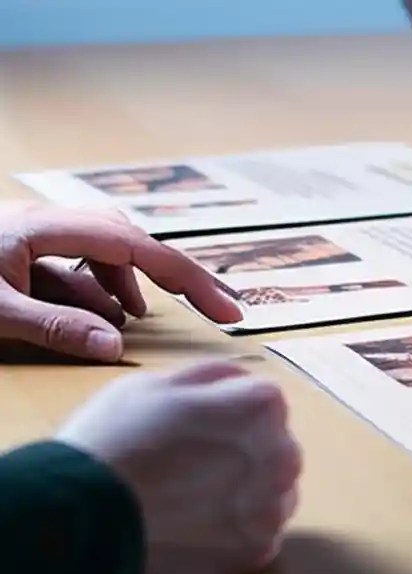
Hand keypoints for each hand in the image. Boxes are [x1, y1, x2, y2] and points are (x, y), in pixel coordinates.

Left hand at [0, 203, 241, 361]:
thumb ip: (54, 328)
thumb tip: (114, 347)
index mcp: (42, 226)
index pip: (135, 247)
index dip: (186, 277)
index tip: (224, 308)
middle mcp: (43, 221)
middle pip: (130, 240)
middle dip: (172, 275)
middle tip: (212, 307)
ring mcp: (29, 233)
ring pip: (100, 250)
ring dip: (126, 283)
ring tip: (137, 318)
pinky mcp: (16, 250)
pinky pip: (71, 262)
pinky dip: (93, 287)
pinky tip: (92, 314)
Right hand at [55, 361, 301, 573]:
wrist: (81, 520)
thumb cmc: (114, 441)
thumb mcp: (153, 384)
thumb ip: (210, 378)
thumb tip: (239, 382)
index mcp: (261, 407)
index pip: (264, 402)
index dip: (227, 411)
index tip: (196, 426)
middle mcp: (282, 455)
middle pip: (275, 447)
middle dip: (245, 452)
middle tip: (193, 464)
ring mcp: (272, 508)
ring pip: (274, 492)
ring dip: (247, 492)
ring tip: (194, 499)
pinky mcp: (257, 552)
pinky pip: (258, 534)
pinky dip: (236, 531)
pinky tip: (197, 529)